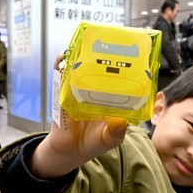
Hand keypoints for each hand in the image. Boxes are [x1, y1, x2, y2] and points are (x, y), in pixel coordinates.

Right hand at [31, 54, 127, 178]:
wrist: (69, 149)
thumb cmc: (93, 142)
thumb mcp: (108, 140)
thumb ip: (115, 133)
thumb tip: (120, 122)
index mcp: (112, 98)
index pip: (122, 78)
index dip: (127, 65)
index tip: (132, 54)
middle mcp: (97, 89)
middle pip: (101, 67)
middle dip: (105, 54)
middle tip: (108, 44)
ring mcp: (80, 88)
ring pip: (81, 67)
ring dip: (81, 54)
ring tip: (85, 44)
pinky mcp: (63, 90)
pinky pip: (61, 74)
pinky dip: (60, 63)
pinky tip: (62, 56)